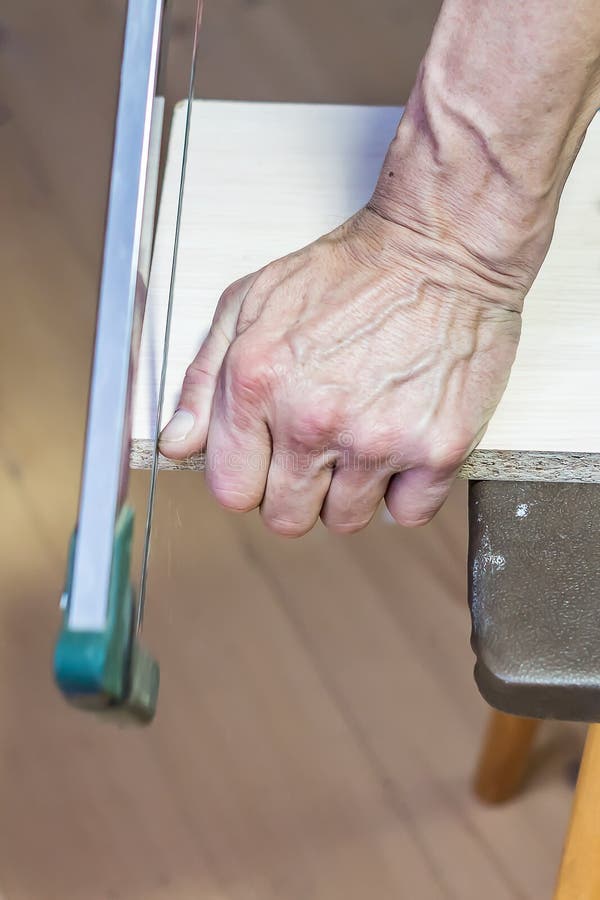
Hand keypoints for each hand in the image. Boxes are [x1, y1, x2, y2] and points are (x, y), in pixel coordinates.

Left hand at [159, 207, 523, 534]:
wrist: (442, 250)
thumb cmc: (347, 272)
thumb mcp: (250, 302)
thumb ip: (205, 378)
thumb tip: (177, 443)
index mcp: (258, 384)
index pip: (232, 491)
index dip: (249, 479)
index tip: (269, 460)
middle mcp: (313, 419)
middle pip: (287, 518)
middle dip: (297, 491)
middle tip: (318, 450)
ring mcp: (378, 439)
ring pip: (346, 520)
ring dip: (351, 490)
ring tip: (363, 438)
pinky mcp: (438, 448)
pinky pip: (409, 513)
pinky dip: (406, 490)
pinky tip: (403, 447)